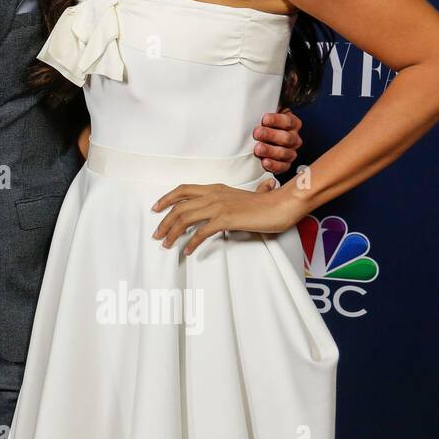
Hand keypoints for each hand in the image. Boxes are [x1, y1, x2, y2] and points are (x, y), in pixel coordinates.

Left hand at [152, 179, 306, 256]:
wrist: (283, 204)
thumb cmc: (268, 203)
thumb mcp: (245, 196)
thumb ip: (236, 198)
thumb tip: (236, 198)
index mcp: (215, 188)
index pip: (183, 190)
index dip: (167, 199)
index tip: (156, 209)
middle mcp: (213, 194)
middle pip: (179, 206)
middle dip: (164, 221)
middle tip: (157, 235)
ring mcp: (219, 206)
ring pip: (185, 218)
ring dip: (172, 232)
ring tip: (166, 244)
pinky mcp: (226, 219)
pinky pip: (202, 232)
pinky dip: (191, 242)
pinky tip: (187, 250)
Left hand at [252, 109, 302, 173]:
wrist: (260, 142)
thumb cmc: (262, 126)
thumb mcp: (264, 115)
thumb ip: (263, 109)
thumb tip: (253, 100)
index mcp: (292, 123)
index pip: (288, 121)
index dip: (277, 120)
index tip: (264, 119)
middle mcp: (294, 138)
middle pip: (287, 137)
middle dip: (270, 135)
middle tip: (256, 133)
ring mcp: (291, 152)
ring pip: (285, 153)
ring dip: (270, 150)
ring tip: (257, 149)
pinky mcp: (285, 164)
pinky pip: (283, 167)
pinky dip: (274, 165)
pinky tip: (264, 162)